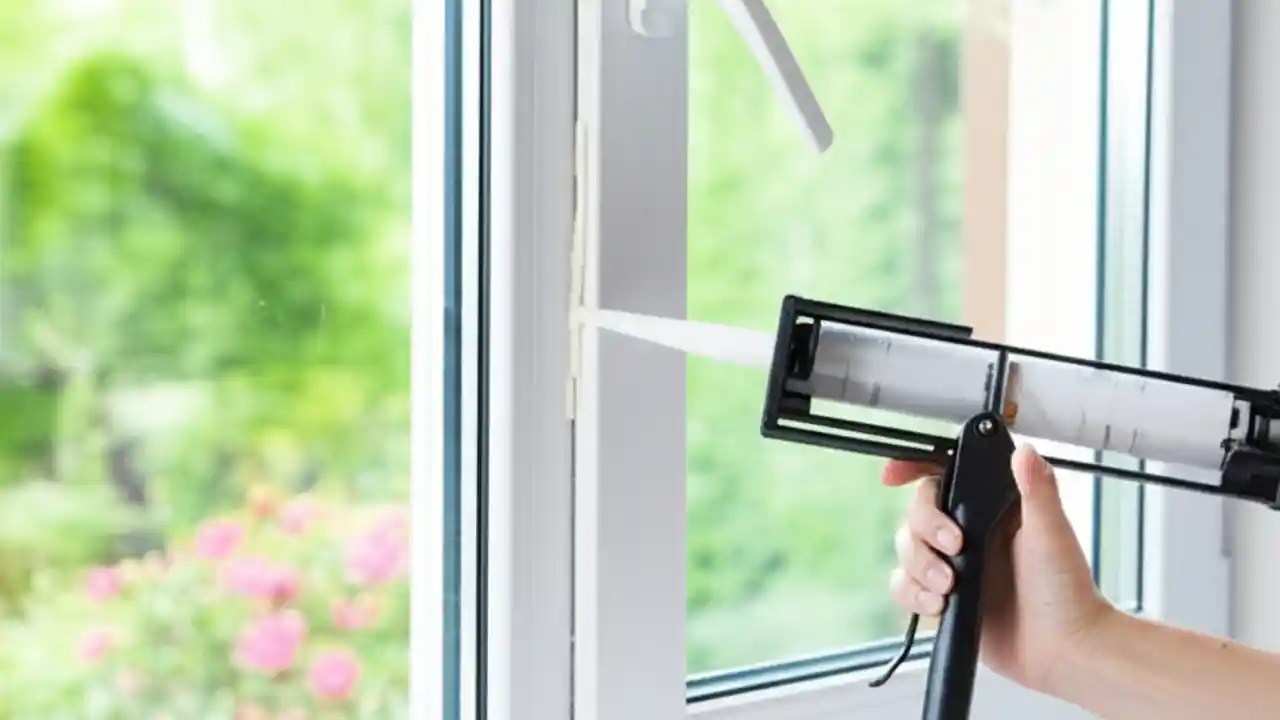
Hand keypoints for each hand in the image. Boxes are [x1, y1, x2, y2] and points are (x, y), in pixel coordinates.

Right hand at [882, 444, 1115, 693]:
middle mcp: (968, 532)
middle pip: (917, 512)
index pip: (945, 476)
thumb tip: (1024, 450)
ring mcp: (952, 565)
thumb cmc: (1067, 592)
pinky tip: (939, 604)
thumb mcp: (1052, 533)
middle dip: (927, 529)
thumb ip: (1036, 488)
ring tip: (950, 586)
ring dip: (921, 566)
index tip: (895, 475)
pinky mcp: (942, 597)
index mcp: (992, 509)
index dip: (914, 469)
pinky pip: (904, 586)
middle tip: (956, 547)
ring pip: (906, 549)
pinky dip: (913, 594)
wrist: (1062, 650)